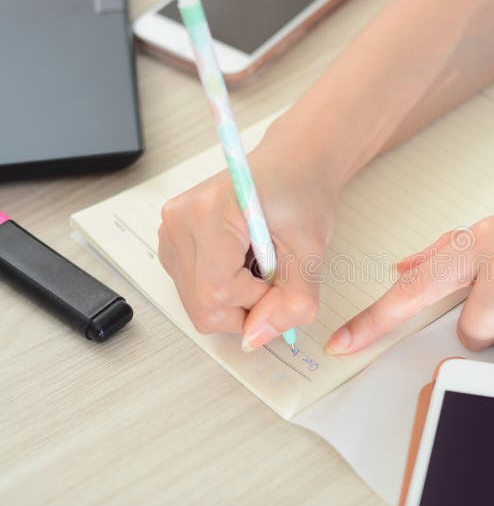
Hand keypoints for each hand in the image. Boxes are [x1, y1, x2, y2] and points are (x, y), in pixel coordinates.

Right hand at [158, 130, 338, 350]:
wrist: (293, 165)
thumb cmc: (302, 194)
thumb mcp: (312, 251)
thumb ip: (291, 301)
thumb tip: (256, 339)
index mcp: (210, 210)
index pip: (218, 291)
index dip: (256, 302)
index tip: (281, 280)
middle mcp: (179, 220)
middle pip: (202, 306)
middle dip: (247, 307)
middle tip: (275, 277)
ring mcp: (170, 233)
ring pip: (197, 306)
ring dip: (237, 300)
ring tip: (260, 264)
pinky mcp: (172, 245)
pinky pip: (195, 293)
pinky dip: (225, 291)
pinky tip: (243, 263)